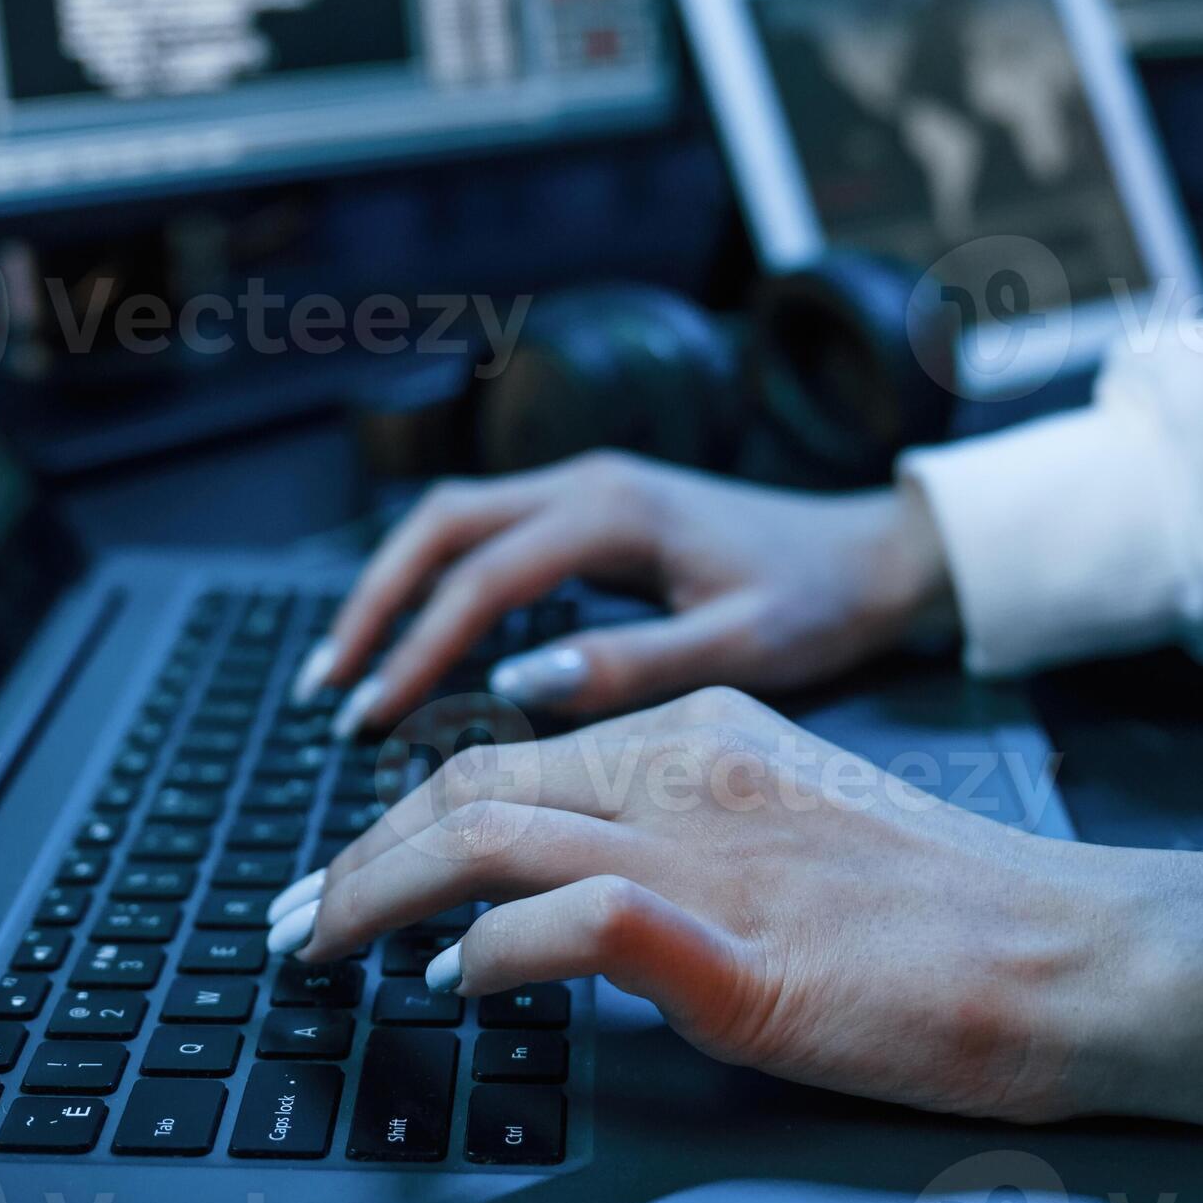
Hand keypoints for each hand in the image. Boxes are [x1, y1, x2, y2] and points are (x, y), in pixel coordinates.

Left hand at [277, 689, 1202, 1124]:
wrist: (1074, 953)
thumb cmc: (954, 920)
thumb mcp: (797, 843)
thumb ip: (689, 846)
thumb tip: (578, 912)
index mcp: (708, 730)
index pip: (512, 759)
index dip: (405, 821)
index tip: (345, 876)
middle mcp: (691, 766)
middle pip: (472, 786)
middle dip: (356, 857)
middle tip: (291, 924)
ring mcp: (707, 850)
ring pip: (487, 832)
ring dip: (376, 895)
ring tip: (320, 950)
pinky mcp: (730, 944)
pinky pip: (563, 922)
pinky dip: (486, 954)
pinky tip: (451, 989)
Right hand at [299, 452, 958, 738]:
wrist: (874, 554)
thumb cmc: (818, 604)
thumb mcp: (741, 648)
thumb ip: (632, 664)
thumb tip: (517, 682)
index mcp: (614, 511)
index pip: (482, 577)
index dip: (417, 648)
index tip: (371, 718)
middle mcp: (586, 483)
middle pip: (440, 527)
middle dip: (373, 607)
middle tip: (328, 693)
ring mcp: (585, 488)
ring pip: (453, 523)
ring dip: (392, 590)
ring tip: (346, 675)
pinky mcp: (591, 510)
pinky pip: (486, 534)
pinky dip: (434, 584)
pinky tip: (414, 646)